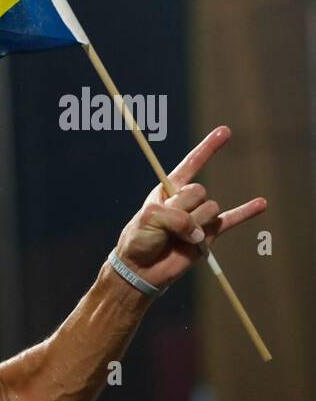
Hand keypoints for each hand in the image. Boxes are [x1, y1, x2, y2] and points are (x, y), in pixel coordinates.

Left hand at [114, 125, 266, 289]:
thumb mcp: (149, 218)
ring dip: (194, 225)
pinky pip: (231, 220)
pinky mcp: (208, 234)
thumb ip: (176, 215)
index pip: (191, 164)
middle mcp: (185, 200)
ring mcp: (198, 216)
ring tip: (179, 238)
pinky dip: (246, 212)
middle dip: (184, 208)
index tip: (225, 131)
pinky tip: (261, 204)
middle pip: (199, 191)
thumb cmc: (139, 239)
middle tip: (167, 225)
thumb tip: (199, 229)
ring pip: (210, 210)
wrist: (142, 269)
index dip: (208, 148)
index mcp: (168, 190)